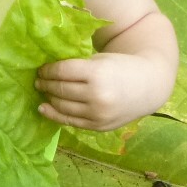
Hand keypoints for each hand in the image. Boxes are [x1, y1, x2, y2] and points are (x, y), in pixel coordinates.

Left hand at [36, 52, 162, 130]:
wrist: (148, 86)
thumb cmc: (122, 68)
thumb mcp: (101, 60)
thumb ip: (78, 67)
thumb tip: (48, 72)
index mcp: (97, 73)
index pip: (62, 71)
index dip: (48, 70)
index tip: (41, 69)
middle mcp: (96, 95)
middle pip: (61, 89)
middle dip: (45, 84)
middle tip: (38, 80)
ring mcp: (97, 113)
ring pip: (62, 106)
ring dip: (48, 98)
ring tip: (42, 92)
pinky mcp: (98, 126)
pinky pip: (70, 121)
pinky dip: (54, 114)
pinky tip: (44, 108)